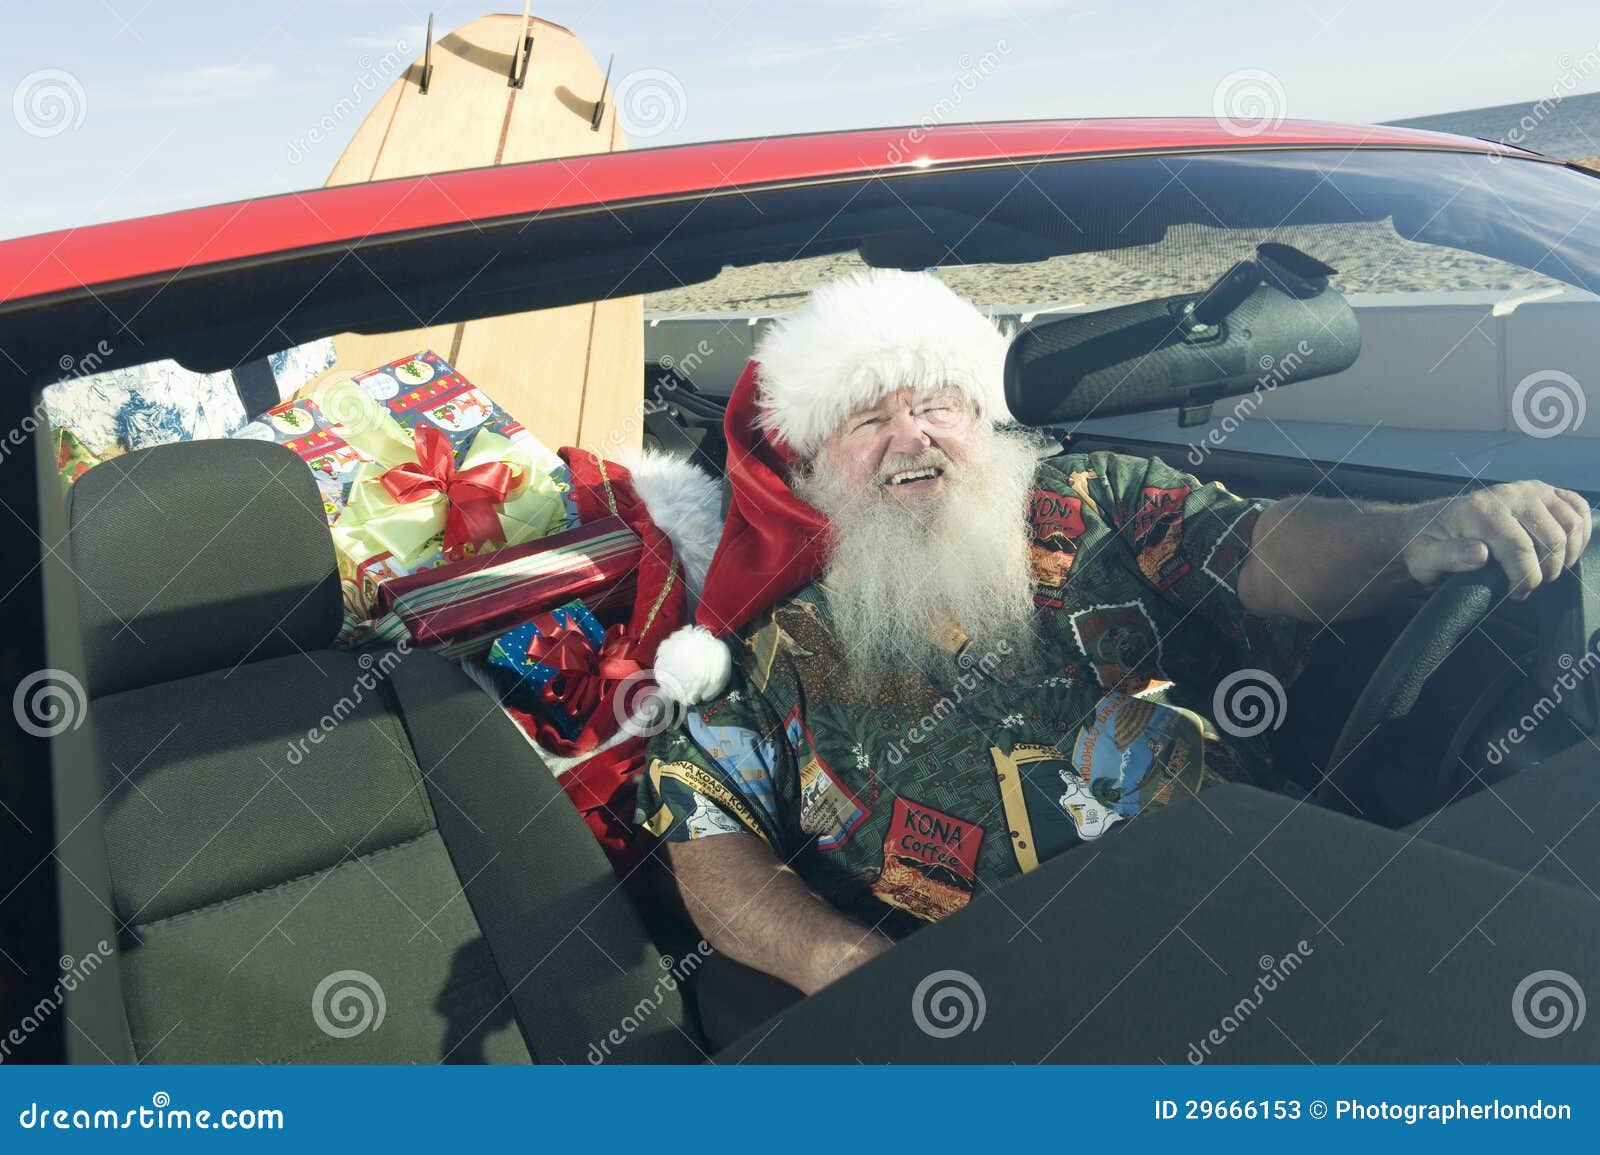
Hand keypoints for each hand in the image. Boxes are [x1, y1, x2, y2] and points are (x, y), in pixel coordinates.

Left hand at [1402, 481, 1592, 598]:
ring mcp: (1529, 490)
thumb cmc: (1427, 546)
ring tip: (1546, 572)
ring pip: (1571, 523)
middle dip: (1546, 570)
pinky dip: (1580, 532)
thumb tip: (1481, 555)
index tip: (1517, 594)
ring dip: (1566, 554)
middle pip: (1551, 537)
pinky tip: (1565, 551)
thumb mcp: (1425, 558)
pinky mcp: (1542, 491)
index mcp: (1481, 510)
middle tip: (1530, 586)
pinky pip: (1577, 507)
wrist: (1429, 525)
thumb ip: (1449, 557)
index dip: (1525, 577)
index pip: (1520, 547)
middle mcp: (1509, 494)